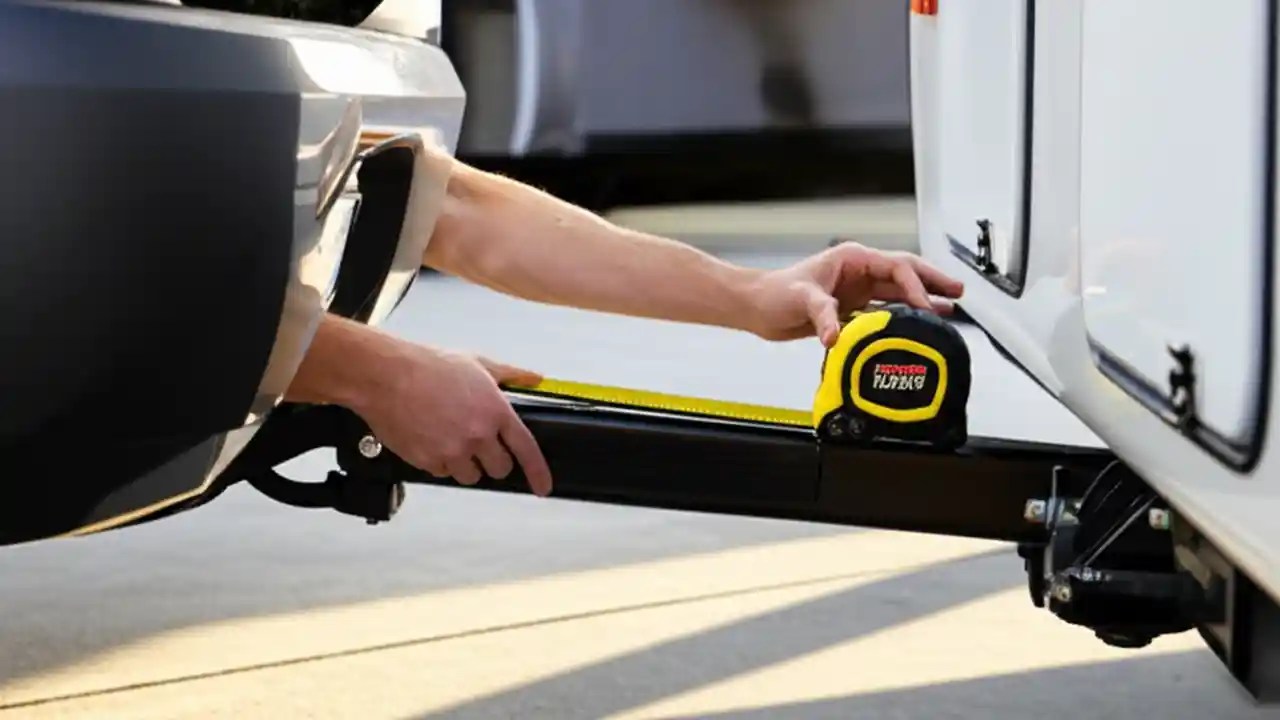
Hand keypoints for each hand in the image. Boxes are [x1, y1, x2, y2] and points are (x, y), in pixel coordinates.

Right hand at [353, 343, 552, 495]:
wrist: (386, 376)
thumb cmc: (427, 366)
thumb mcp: (477, 363)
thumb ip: (510, 374)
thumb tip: (533, 378)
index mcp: (495, 411)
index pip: (526, 450)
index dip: (538, 472)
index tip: (543, 485)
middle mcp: (477, 435)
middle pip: (499, 469)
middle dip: (493, 461)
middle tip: (479, 445)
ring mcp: (452, 451)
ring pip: (470, 476)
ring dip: (466, 464)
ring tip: (451, 438)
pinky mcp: (428, 461)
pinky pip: (443, 473)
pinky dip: (441, 462)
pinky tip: (432, 439)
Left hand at [746, 241, 965, 346]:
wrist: (759, 308)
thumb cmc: (775, 293)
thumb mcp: (801, 299)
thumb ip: (823, 315)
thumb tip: (836, 335)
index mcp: (853, 259)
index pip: (896, 267)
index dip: (916, 285)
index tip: (929, 306)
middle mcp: (859, 271)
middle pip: (906, 273)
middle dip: (933, 281)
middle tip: (958, 292)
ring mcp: (858, 289)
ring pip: (899, 291)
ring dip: (923, 299)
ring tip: (949, 308)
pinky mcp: (853, 307)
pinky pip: (885, 310)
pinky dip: (903, 316)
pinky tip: (918, 324)